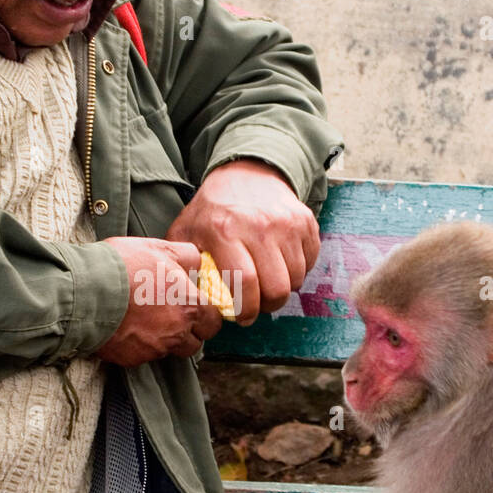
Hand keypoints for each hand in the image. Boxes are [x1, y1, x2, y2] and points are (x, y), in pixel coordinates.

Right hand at [94, 237, 223, 366]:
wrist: (83, 291)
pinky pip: (144, 355)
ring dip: (165, 339)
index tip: (196, 307)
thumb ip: (187, 256)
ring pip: (170, 350)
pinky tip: (128, 327)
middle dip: (189, 332)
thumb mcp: (159, 248)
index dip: (206, 315)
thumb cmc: (122, 267)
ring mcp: (155, 348)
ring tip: (148, 320)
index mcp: (189, 306)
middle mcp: (177, 332)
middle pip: (195, 342)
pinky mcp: (133, 358)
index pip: (213, 322)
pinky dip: (140, 345)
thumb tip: (198, 262)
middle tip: (173, 316)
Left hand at [164, 160, 319, 324]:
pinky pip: (310, 262)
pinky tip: (281, 264)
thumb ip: (183, 263)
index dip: (247, 309)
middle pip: (277, 288)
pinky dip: (298, 270)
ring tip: (267, 282)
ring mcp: (286, 222)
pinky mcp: (305, 221)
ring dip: (284, 288)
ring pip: (296, 278)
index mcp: (224, 231)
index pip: (245, 284)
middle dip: (269, 305)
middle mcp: (259, 226)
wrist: (246, 174)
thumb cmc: (213, 211)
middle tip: (259, 304)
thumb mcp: (187, 231)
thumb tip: (183, 297)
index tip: (243, 317)